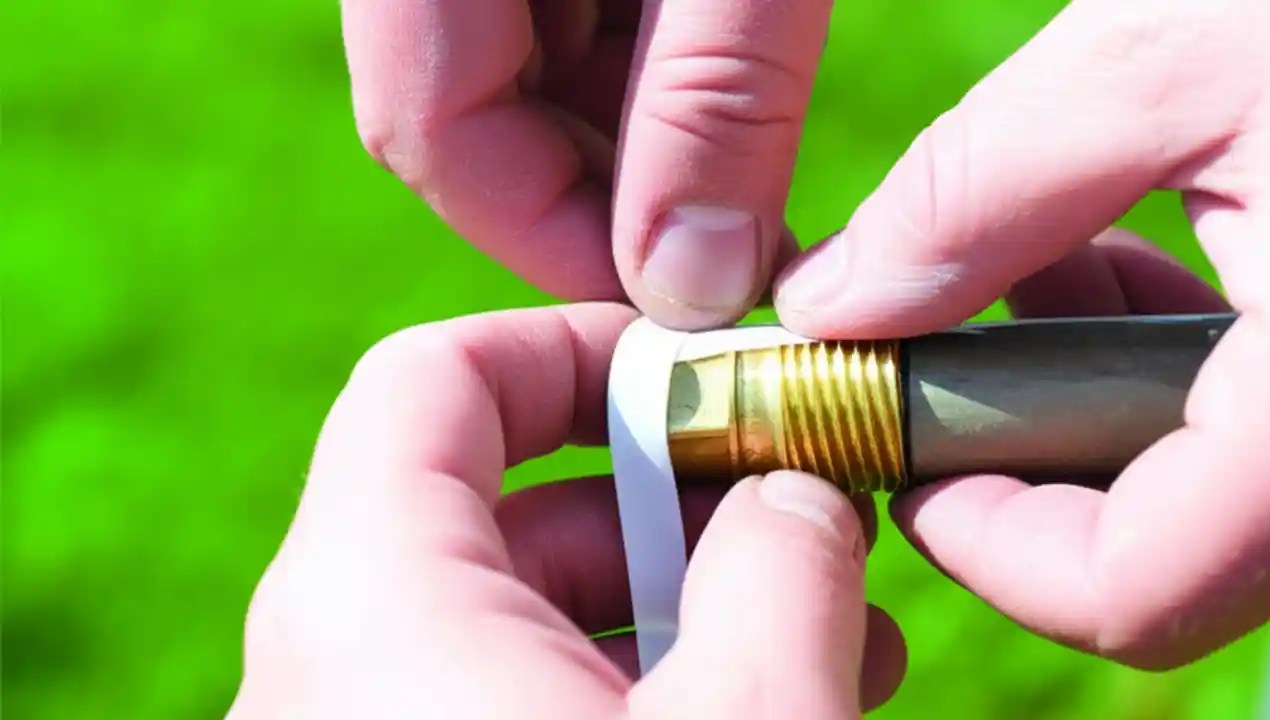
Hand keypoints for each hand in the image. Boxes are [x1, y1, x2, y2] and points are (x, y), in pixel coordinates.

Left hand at [228, 304, 905, 717]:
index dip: (578, 344)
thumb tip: (801, 489)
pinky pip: (512, 697)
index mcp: (371, 600)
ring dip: (680, 603)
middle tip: (807, 516)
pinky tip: (759, 699)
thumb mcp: (752, 719)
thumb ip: (786, 567)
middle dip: (676, 497)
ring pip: (523, 613)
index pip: (437, 376)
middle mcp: (332, 662)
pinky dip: (631, 682)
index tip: (707, 369)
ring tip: (828, 632)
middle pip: (505, 499)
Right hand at [341, 0, 832, 327]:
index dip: (554, 237)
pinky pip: (567, 25)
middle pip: (474, 117)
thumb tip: (695, 287)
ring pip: (524, 79)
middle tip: (734, 256)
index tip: (677, 302)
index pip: (433, 128)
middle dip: (608, 202)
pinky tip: (732, 101)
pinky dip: (649, 82)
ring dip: (639, 149)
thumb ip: (712, 100)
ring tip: (749, 180)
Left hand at [773, 0, 1269, 668]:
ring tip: (1044, 251)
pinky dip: (1174, 352)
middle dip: (1028, 446)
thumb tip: (837, 301)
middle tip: (959, 328)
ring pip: (1213, 488)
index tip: (902, 449)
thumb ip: (978, 192)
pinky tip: (1131, 237)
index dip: (981, 544)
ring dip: (1090, 387)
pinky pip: (1266, 419)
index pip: (1128, 597)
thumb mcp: (1170, 52)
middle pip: (1162, 548)